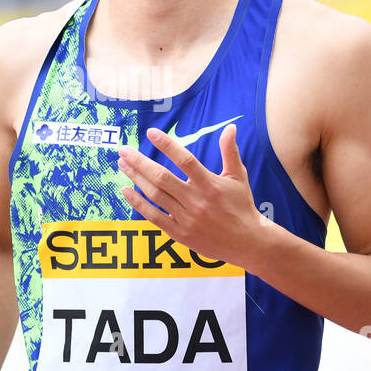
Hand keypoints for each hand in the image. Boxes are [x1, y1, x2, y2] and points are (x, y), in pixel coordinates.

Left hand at [117, 123, 268, 269]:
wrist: (247, 242)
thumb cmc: (242, 206)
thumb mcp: (238, 177)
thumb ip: (230, 151)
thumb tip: (231, 127)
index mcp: (210, 184)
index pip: (185, 160)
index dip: (167, 145)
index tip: (151, 132)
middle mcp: (196, 201)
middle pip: (162, 177)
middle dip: (140, 162)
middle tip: (124, 150)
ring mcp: (186, 218)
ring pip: (155, 195)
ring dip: (136, 178)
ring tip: (123, 164)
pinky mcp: (180, 233)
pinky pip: (154, 217)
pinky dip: (138, 203)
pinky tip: (126, 190)